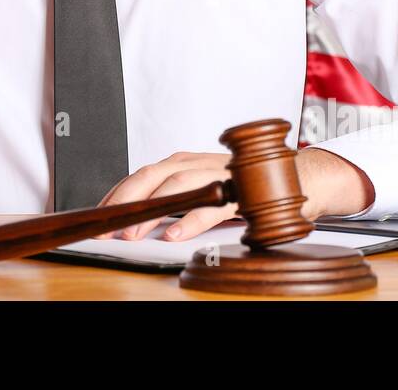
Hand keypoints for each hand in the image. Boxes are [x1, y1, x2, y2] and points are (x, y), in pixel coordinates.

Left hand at [94, 147, 374, 241]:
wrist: (299, 179)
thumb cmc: (245, 186)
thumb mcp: (203, 187)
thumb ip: (175, 198)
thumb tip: (137, 219)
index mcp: (185, 161)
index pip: (142, 174)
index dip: (118, 193)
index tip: (99, 215)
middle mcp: (198, 163)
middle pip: (151, 175)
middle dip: (125, 200)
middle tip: (107, 225)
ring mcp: (219, 176)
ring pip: (176, 187)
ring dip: (151, 212)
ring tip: (132, 233)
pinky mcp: (240, 193)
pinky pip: (211, 207)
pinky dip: (190, 221)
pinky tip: (174, 235)